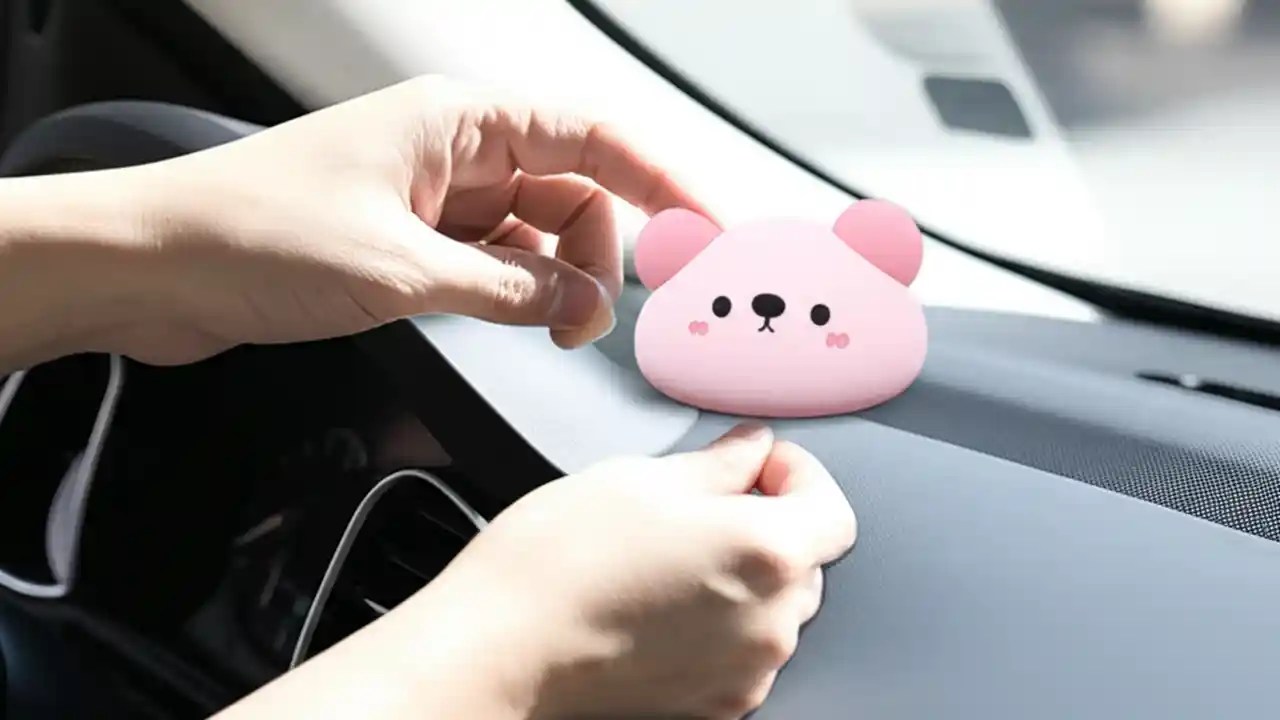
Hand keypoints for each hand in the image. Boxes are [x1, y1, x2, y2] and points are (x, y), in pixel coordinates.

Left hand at [99, 75, 710, 363]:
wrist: (154, 265)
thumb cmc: (249, 234)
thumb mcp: (401, 271)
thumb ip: (506, 292)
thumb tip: (578, 308)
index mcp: (456, 122)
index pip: (591, 136)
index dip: (660, 178)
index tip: (706, 223)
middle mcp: (450, 152)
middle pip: (571, 191)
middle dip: (600, 254)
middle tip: (599, 319)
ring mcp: (432, 197)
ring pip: (535, 234)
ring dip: (558, 283)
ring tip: (559, 332)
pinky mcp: (409, 241)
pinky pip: (494, 262)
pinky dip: (517, 295)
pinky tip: (522, 324)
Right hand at [384, 424, 855, 718]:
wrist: (498, 647)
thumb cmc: (555, 565)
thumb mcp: (641, 478)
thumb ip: (719, 463)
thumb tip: (749, 451)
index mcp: (766, 552)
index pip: (833, 508)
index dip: (798, 474)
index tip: (762, 464)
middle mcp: (770, 622)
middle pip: (805, 560)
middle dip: (769, 521)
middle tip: (707, 500)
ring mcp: (744, 671)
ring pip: (774, 608)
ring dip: (744, 575)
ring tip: (672, 554)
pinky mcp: (713, 705)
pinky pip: (741, 651)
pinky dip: (720, 622)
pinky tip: (662, 599)